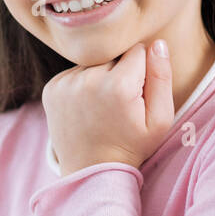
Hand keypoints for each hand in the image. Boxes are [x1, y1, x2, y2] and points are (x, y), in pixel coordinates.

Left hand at [42, 40, 173, 174]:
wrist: (90, 171)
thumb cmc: (131, 146)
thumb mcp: (160, 120)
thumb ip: (162, 78)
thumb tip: (157, 43)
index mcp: (118, 85)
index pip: (138, 50)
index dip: (143, 70)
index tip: (137, 94)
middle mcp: (87, 80)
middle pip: (113, 55)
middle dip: (120, 72)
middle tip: (119, 104)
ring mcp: (65, 84)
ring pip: (93, 63)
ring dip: (100, 77)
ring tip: (102, 107)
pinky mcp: (51, 88)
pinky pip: (74, 72)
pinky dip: (82, 84)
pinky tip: (87, 108)